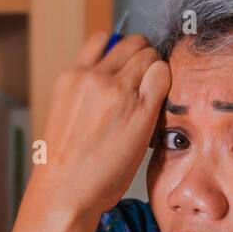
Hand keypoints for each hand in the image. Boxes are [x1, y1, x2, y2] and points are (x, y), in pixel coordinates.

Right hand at [29, 31, 170, 220]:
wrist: (65, 192)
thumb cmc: (67, 167)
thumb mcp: (66, 116)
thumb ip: (86, 94)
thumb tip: (110, 88)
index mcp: (71, 77)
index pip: (103, 39)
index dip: (122, 52)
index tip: (129, 67)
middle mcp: (93, 76)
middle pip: (133, 44)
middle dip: (144, 57)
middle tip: (148, 81)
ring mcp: (117, 90)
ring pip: (150, 55)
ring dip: (157, 70)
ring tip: (155, 96)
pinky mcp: (140, 108)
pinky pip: (163, 75)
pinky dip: (167, 83)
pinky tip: (161, 104)